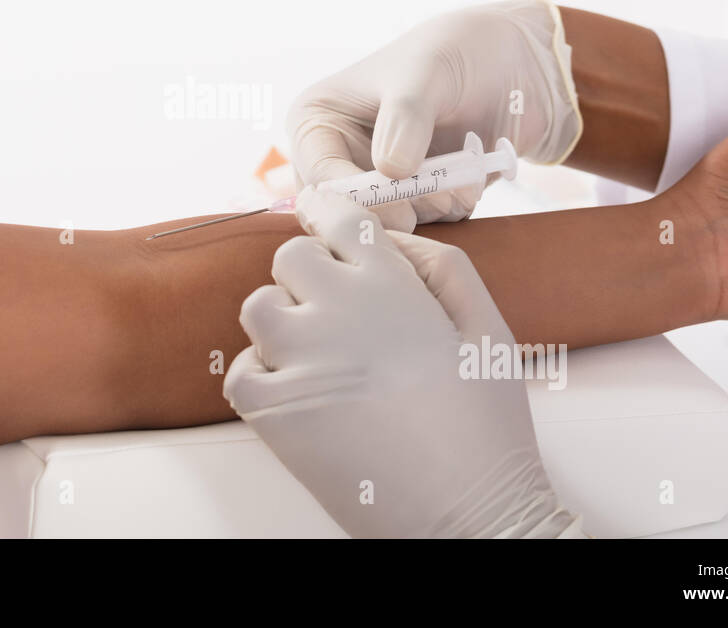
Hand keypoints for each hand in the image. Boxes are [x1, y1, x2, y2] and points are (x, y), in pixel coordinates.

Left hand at [223, 186, 583, 537]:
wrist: (468, 515)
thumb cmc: (485, 425)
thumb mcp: (488, 327)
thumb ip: (441, 267)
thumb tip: (390, 238)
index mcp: (390, 285)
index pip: (337, 216)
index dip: (326, 213)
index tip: (320, 220)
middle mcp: (337, 310)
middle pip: (289, 256)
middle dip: (308, 273)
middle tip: (336, 310)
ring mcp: (298, 359)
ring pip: (258, 307)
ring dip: (281, 321)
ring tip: (318, 356)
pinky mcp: (271, 411)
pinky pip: (240, 371)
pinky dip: (260, 377)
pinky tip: (299, 395)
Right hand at [285, 0, 581, 230]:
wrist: (514, 62)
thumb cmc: (457, 51)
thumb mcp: (426, 72)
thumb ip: (406, 117)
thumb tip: (391, 171)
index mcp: (318, 120)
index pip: (319, 176)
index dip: (357, 200)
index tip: (404, 211)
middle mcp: (338, 156)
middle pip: (346, 212)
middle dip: (395, 214)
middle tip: (440, 200)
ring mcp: (377, 181)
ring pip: (386, 225)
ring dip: (429, 214)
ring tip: (464, 183)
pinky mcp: (413, 198)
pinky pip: (422, 228)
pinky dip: (447, 215)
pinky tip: (470, 186)